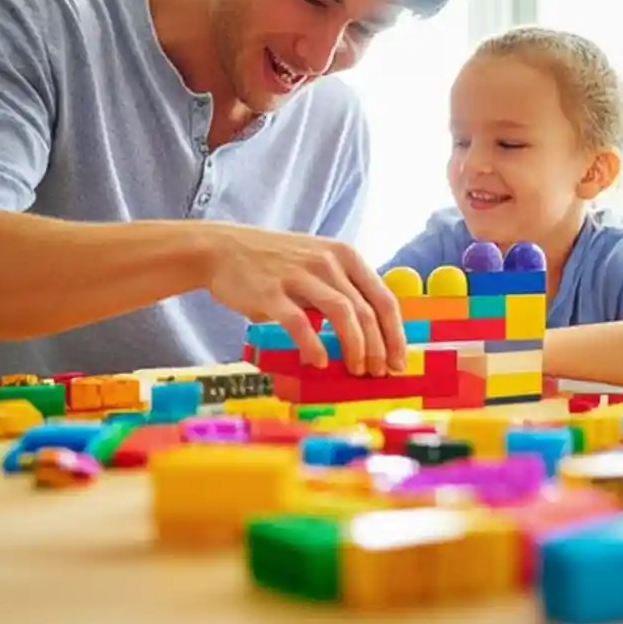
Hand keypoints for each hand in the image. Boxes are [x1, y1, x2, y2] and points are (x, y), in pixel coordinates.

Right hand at [201, 223, 405, 375]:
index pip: (384, 299)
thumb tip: (372, 336)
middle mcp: (327, 262)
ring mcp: (299, 275)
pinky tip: (320, 362)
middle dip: (378, 348)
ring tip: (356, 370)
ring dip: (355, 347)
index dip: (396, 335)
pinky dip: (314, 345)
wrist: (223, 249)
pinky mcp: (271, 292)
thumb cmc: (276, 264)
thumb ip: (343, 290)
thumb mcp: (319, 264)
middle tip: (378, 373)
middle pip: (367, 311)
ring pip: (342, 314)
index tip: (399, 362)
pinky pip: (299, 323)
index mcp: (346, 255)